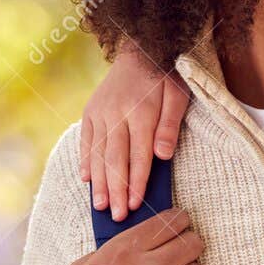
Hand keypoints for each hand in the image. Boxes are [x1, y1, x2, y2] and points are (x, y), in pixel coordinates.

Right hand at [80, 41, 191, 221]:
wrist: (139, 48)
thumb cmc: (165, 76)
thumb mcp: (178, 95)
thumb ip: (170, 125)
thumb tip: (163, 155)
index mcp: (141, 111)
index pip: (139, 154)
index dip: (137, 181)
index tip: (136, 205)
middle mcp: (116, 113)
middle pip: (115, 159)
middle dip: (116, 190)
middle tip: (117, 217)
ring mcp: (100, 112)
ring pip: (98, 153)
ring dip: (99, 182)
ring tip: (100, 206)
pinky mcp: (90, 111)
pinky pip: (86, 140)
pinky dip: (85, 161)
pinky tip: (87, 181)